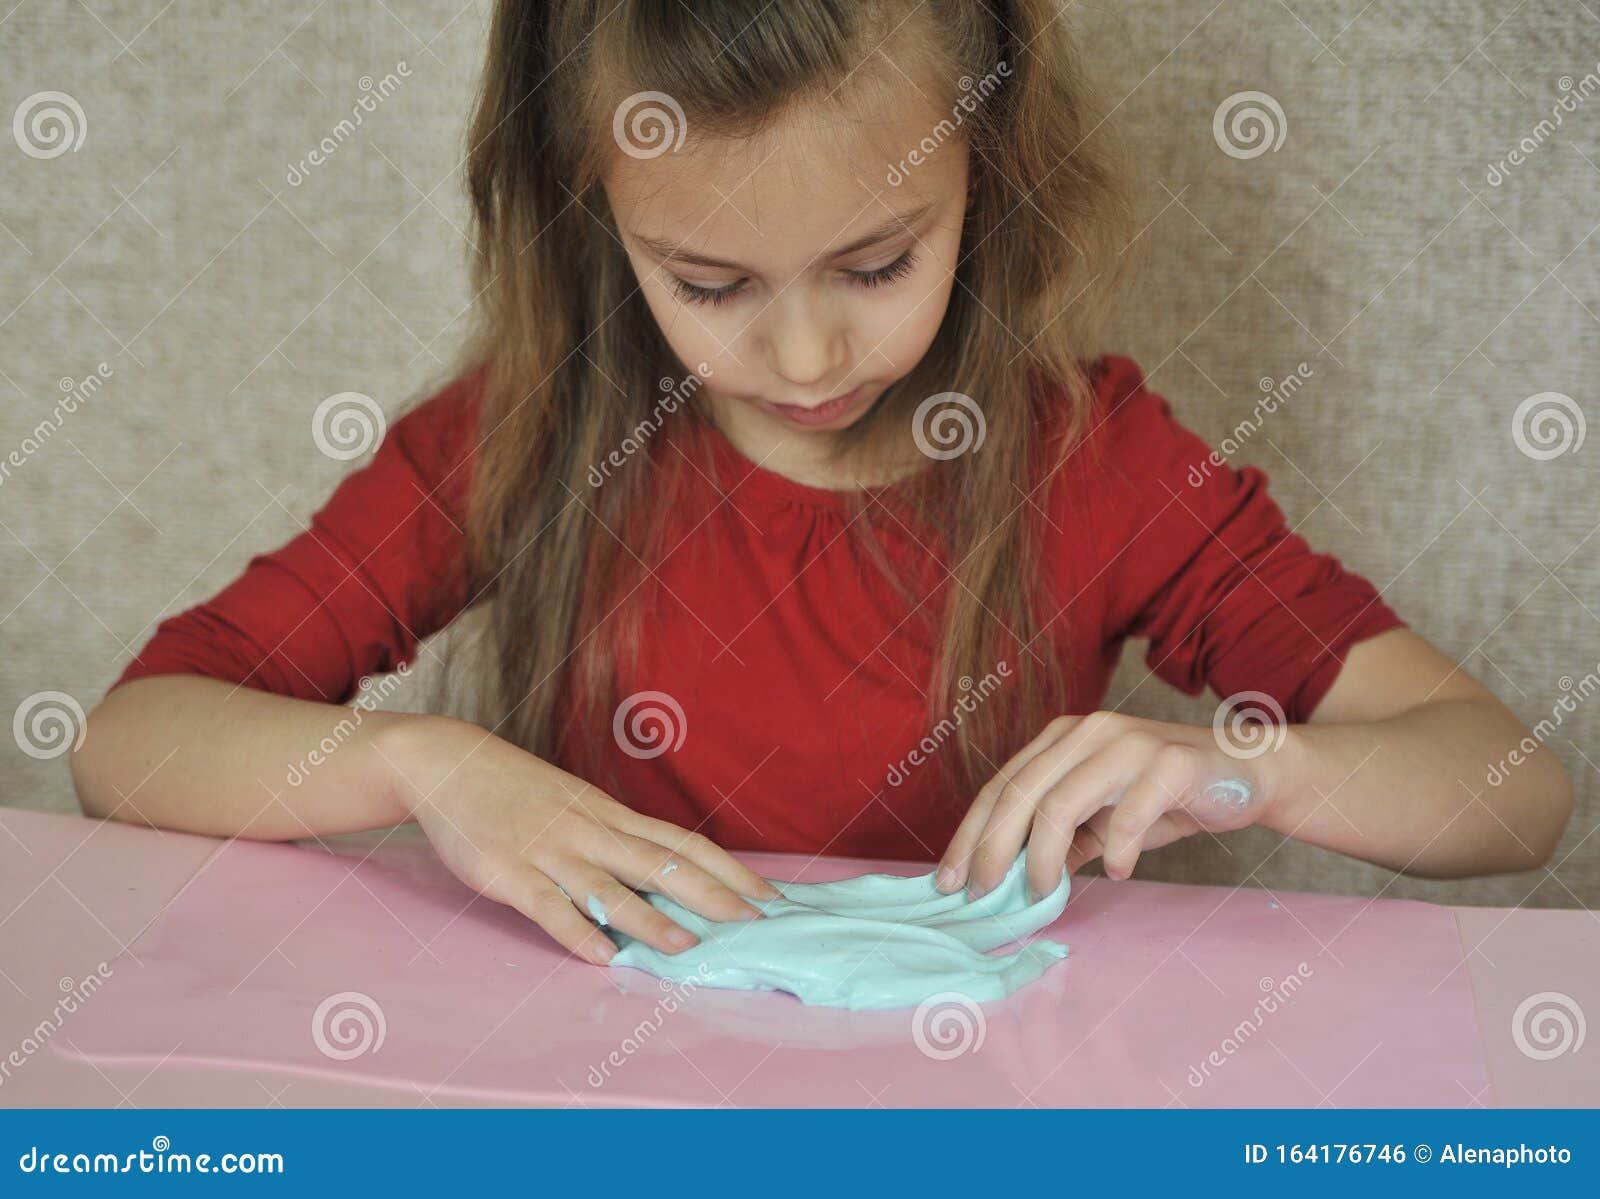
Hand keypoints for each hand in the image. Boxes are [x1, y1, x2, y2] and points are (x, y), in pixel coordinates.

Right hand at [377, 715, 779, 964]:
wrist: (449, 762)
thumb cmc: (519, 790)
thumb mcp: (580, 805)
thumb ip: (618, 839)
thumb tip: (667, 877)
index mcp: (612, 816)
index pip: (685, 844)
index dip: (730, 871)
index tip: (770, 896)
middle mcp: (592, 831)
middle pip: (663, 865)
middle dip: (713, 896)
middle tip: (755, 924)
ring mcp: (551, 852)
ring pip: (612, 889)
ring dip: (651, 921)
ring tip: (689, 949)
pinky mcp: (510, 872)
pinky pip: (549, 907)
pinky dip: (577, 932)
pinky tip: (602, 956)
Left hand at [935, 711, 1285, 899]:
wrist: (1249, 773)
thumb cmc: (1167, 796)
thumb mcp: (1103, 819)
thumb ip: (1062, 839)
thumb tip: (1011, 881)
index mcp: (1064, 738)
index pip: (1001, 785)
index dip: (971, 834)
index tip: (950, 880)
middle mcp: (1090, 732)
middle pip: (1021, 792)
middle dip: (992, 848)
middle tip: (982, 894)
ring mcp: (1130, 743)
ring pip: (1063, 801)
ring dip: (1045, 855)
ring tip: (1043, 890)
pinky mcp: (1171, 763)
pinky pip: (1129, 812)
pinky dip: (1116, 849)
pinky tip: (1116, 872)